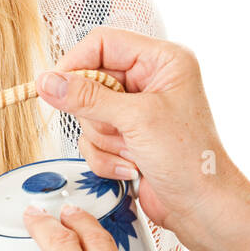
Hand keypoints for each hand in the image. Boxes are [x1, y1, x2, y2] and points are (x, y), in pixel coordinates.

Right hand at [38, 28, 246, 237]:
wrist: (201, 207)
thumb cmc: (190, 159)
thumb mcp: (136, 119)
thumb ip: (87, 98)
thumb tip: (47, 81)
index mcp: (162, 61)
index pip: (103, 43)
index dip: (76, 63)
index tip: (56, 87)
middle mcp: (149, 81)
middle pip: (90, 81)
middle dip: (97, 115)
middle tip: (120, 131)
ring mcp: (136, 111)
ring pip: (88, 115)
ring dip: (105, 140)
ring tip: (133, 152)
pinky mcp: (126, 137)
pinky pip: (92, 140)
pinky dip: (106, 157)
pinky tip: (131, 167)